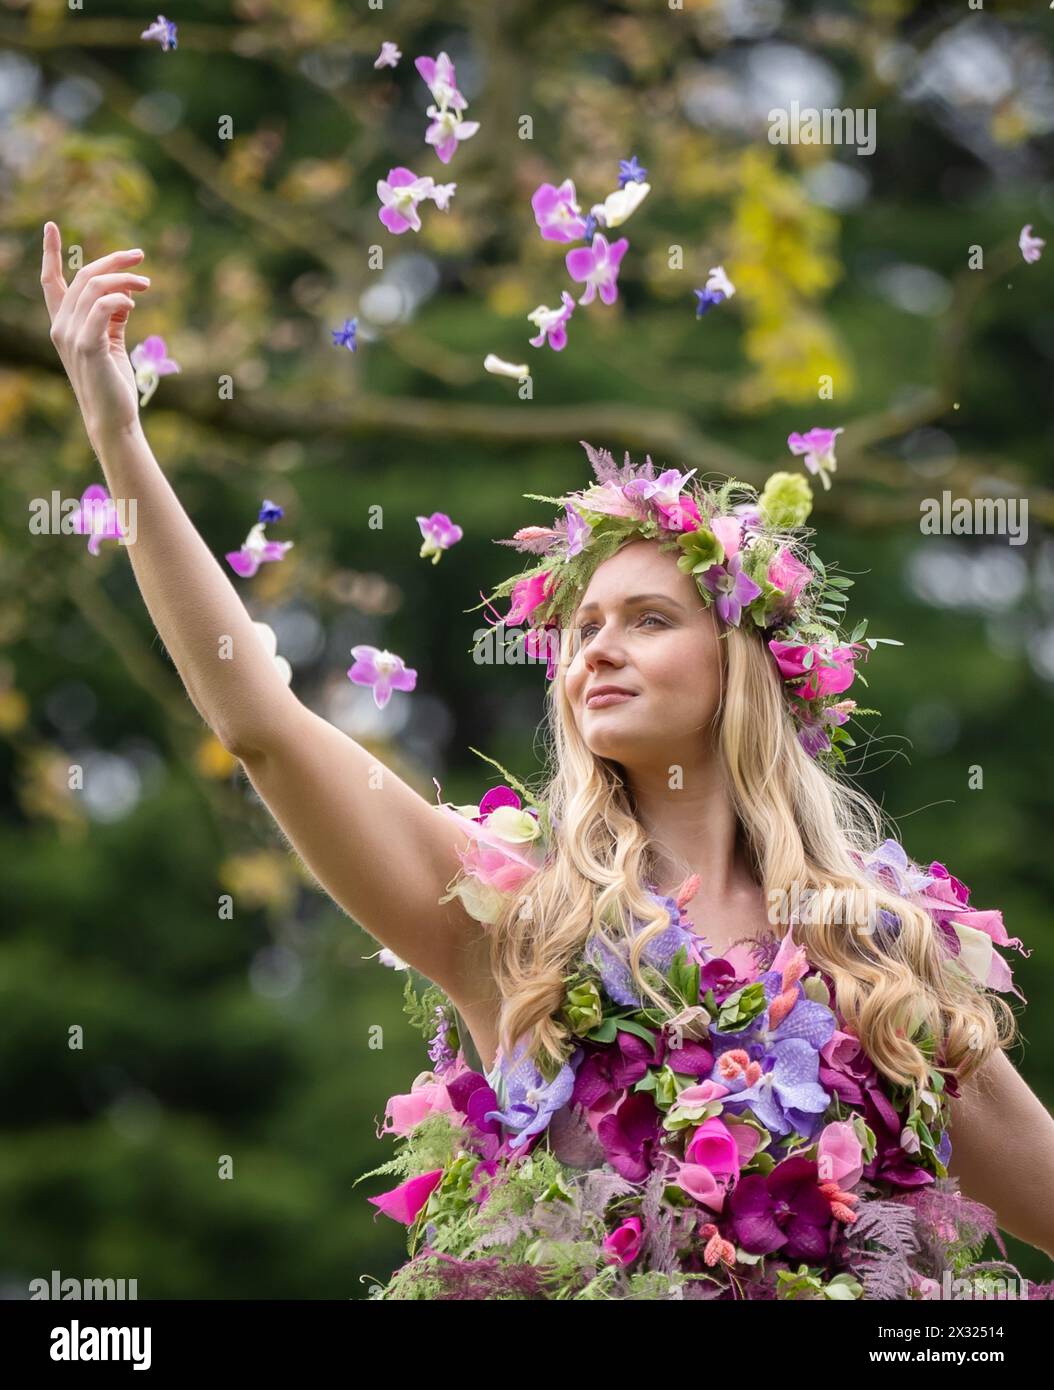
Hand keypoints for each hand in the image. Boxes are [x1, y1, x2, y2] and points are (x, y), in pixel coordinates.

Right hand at [40, 221, 151, 444]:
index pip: (51, 282)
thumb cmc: (113, 383)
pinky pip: (102, 308)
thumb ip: (113, 317)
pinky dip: (119, 299)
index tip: (51, 226)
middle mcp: (61, 328)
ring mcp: (71, 337)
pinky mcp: (88, 347)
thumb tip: (124, 293)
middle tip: (140, 256)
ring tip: (146, 284)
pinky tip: (134, 303)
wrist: (113, 418)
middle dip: (112, 261)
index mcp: (63, 325)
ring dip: (124, 279)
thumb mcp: (112, 343)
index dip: (51, 253)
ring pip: (94, 288)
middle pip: (83, 278)